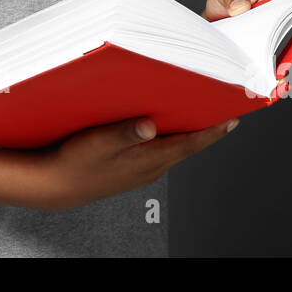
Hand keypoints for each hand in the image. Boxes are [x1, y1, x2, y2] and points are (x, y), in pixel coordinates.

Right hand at [34, 115, 240, 211]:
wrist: (58, 186)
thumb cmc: (76, 163)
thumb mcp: (98, 143)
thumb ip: (124, 133)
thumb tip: (149, 125)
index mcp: (148, 160)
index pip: (191, 144)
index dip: (214, 131)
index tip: (233, 118)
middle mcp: (152, 167)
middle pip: (188, 145)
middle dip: (206, 127)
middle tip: (221, 106)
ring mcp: (144, 170)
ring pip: (175, 147)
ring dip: (188, 131)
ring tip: (198, 110)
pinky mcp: (135, 168)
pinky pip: (161, 150)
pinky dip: (170, 137)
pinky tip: (163, 124)